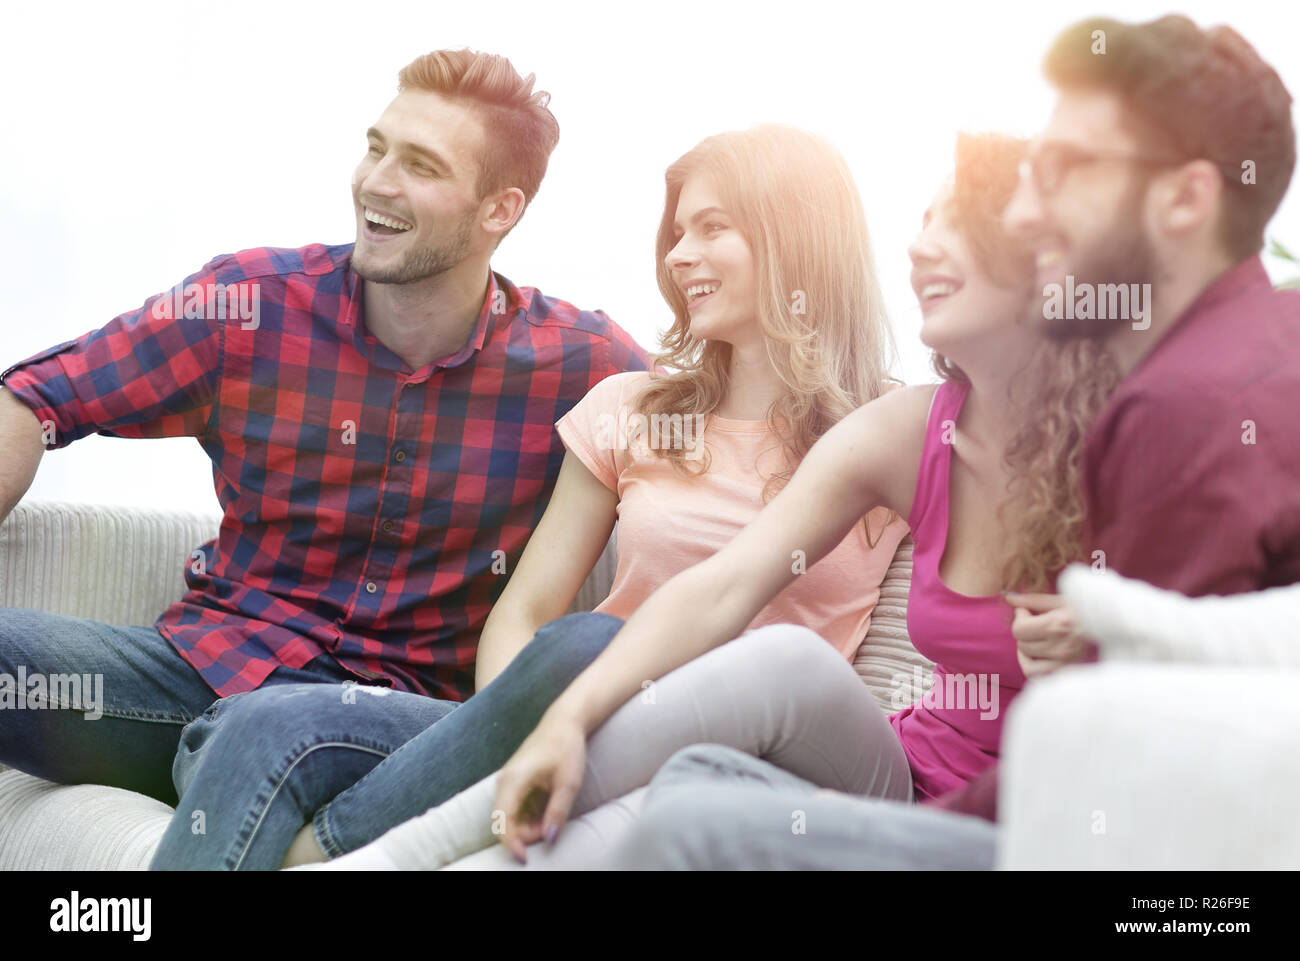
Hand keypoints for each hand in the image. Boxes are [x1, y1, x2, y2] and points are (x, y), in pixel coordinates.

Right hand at [493, 710, 587, 862]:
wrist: (564, 722)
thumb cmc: (566, 748)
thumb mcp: (568, 782)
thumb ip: (558, 812)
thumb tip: (550, 839)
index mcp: (513, 781)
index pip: (502, 822)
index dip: (512, 844)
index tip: (526, 859)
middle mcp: (504, 782)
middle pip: (504, 822)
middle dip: (525, 835)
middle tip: (551, 831)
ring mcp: (507, 782)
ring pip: (509, 817)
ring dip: (527, 827)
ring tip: (552, 821)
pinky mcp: (514, 782)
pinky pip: (515, 808)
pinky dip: (529, 817)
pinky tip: (547, 814)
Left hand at [1004, 591, 1092, 677]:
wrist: (1117, 625)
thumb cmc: (1088, 609)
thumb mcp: (1061, 599)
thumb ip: (1032, 600)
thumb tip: (1007, 597)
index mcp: (1060, 624)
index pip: (1019, 630)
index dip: (1018, 618)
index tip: (1026, 611)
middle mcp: (1063, 647)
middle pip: (1023, 646)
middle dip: (1023, 633)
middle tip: (1034, 623)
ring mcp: (1068, 663)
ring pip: (1028, 666)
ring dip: (1026, 653)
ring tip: (1034, 641)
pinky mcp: (1071, 673)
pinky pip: (1041, 678)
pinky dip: (1034, 668)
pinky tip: (1039, 656)